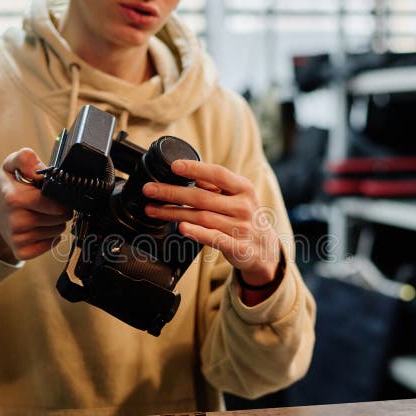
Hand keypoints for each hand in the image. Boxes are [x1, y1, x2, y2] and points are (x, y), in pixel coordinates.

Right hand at [0, 148, 71, 262]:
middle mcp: (16, 220)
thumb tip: (41, 171)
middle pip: (61, 218)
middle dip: (61, 209)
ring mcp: (18, 238)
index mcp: (14, 198)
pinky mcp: (22, 251)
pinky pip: (52, 244)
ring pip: (58, 231)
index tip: (54, 193)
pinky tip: (40, 227)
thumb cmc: (7, 188)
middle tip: (49, 203)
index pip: (56, 204)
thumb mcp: (12, 165)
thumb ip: (26, 158)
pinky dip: (51, 236)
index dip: (61, 197)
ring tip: (42, 213)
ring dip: (55, 222)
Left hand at [143, 160, 281, 300]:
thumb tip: (186, 171)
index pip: (218, 174)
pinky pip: (213, 238)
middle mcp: (243, 207)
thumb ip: (215, 185)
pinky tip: (181, 228)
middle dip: (172, 192)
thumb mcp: (237, 196)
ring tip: (153, 209)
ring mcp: (240, 228)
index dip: (195, 169)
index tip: (174, 166)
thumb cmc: (244, 217)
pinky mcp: (236, 247)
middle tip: (150, 190)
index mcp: (243, 188)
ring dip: (173, 212)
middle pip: (202, 197)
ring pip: (201, 217)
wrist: (265, 248)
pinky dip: (196, 232)